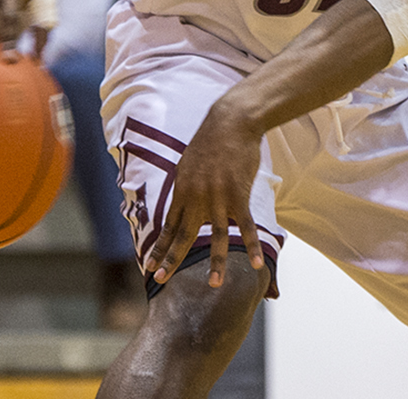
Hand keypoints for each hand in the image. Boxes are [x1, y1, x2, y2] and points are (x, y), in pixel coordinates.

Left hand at [147, 103, 265, 288]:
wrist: (230, 123)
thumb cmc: (211, 143)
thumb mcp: (188, 165)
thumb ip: (185, 189)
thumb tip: (182, 205)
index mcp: (182, 191)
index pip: (168, 227)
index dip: (159, 249)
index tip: (150, 268)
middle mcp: (196, 197)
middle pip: (183, 235)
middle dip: (171, 260)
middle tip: (162, 280)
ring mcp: (218, 197)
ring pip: (216, 236)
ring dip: (216, 262)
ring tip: (214, 284)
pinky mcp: (239, 194)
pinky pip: (247, 226)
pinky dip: (252, 245)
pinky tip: (256, 263)